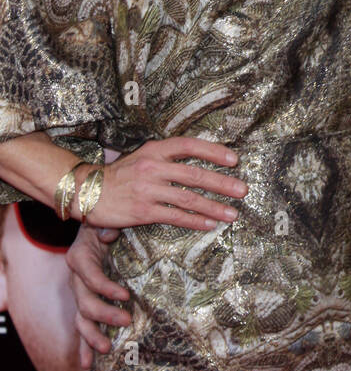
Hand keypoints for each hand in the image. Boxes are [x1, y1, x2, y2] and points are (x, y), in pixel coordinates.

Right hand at [67, 224, 127, 367]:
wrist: (93, 229)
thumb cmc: (103, 225)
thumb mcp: (104, 221)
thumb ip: (106, 228)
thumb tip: (110, 234)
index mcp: (80, 259)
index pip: (91, 278)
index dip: (106, 289)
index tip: (126, 297)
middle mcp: (76, 280)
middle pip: (85, 303)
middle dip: (105, 315)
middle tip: (127, 322)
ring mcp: (80, 294)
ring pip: (81, 320)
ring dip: (92, 337)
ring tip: (106, 350)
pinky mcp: (85, 305)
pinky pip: (82, 327)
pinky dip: (84, 347)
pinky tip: (87, 365)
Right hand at [84, 136, 246, 230]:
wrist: (87, 190)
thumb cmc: (119, 175)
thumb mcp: (142, 156)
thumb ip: (166, 157)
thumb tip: (197, 162)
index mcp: (155, 150)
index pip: (190, 145)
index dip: (214, 151)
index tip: (234, 159)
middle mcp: (153, 167)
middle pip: (195, 174)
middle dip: (223, 183)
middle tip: (243, 190)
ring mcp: (148, 189)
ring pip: (189, 198)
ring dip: (214, 207)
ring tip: (233, 214)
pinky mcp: (143, 211)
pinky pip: (174, 216)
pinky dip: (194, 221)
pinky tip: (209, 225)